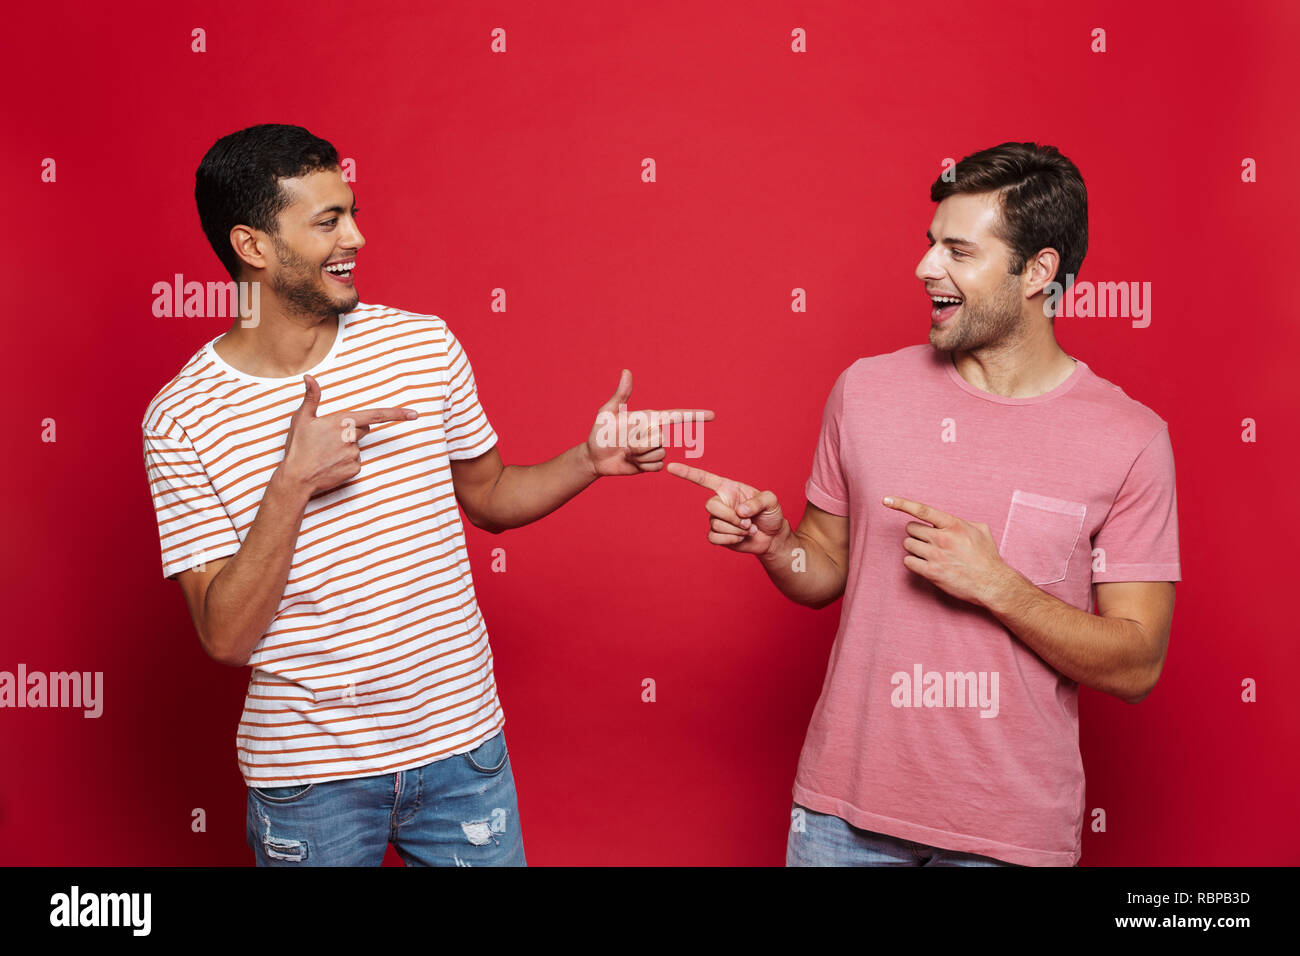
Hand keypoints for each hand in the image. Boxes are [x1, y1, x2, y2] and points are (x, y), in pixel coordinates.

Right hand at [280, 373, 419, 496]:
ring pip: (357, 446)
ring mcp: (354, 454)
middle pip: (362, 429)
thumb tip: (310, 377)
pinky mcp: (355, 469)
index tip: (414, 414)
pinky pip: (355, 461)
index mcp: (342, 422)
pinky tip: (330, 464)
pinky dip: (345, 462)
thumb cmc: (298, 447)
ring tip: (325, 453)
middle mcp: (351, 437)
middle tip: (328, 439)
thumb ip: (311, 397)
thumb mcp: (302, 418)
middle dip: (351, 431)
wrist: (296, 478)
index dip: (397, 414)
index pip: (374, 415)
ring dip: (345, 447)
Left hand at [584, 369, 713, 476]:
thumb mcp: (608, 412)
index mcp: (649, 419)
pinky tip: (631, 463)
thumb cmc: (599, 432)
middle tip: (623, 442)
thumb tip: (627, 372)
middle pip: (660, 439)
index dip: (695, 416)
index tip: (712, 415)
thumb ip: (621, 395)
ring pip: (659, 454)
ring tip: (626, 452)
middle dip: (639, 443)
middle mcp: (655, 433)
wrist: (595, 457)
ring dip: (639, 455)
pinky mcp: (651, 465)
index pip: (676, 416)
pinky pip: (656, 467)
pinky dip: (641, 466)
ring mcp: (654, 450)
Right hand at [666, 462, 787, 555]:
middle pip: (710, 506)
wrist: (772, 537)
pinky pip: (714, 537)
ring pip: (715, 524)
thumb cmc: (770, 514)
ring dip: (736, 529)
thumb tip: (739, 510)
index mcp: (728, 489)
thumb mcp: (771, 501)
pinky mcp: (718, 535)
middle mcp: (720, 502)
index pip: (704, 479)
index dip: (687, 473)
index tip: (671, 467)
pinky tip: (740, 538)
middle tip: (747, 522)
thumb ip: (758, 501)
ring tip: (748, 529)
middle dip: (731, 516)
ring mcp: (717, 519)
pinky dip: (730, 539)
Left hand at [881, 495, 1017, 606]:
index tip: (886, 500)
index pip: (922, 510)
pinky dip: (913, 562)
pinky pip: (908, 562)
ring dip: (914, 548)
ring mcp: (936, 555)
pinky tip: (924, 564)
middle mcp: (942, 538)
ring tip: (929, 554)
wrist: (993, 583)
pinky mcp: (931, 572)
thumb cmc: (988, 557)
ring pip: (908, 545)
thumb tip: (950, 522)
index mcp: (953, 525)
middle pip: (911, 529)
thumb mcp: (981, 531)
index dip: (902, 503)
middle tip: (928, 542)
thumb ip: (962, 522)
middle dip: (916, 534)